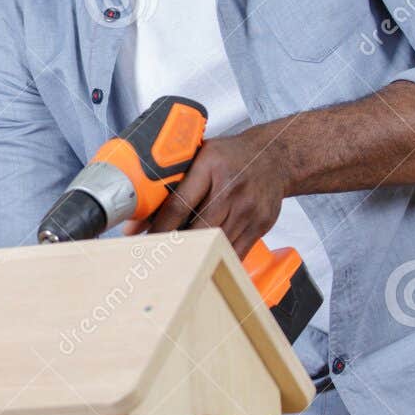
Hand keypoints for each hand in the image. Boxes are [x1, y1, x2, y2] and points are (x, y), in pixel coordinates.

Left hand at [142, 126, 294, 255]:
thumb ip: (172, 181)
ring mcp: (248, 209)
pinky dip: (217, 256)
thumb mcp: (199, 156)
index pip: (179, 205)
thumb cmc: (231, 156)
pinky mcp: (260, 225)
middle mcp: (231, 188)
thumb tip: (139, 217)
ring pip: (215, 243)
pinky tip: (204, 257)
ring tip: (177, 258)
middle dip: (175, 244)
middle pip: (197, 228)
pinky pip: (235, 252)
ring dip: (195, 253)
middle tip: (156, 254)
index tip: (143, 240)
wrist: (274, 157)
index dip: (159, 228)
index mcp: (210, 167)